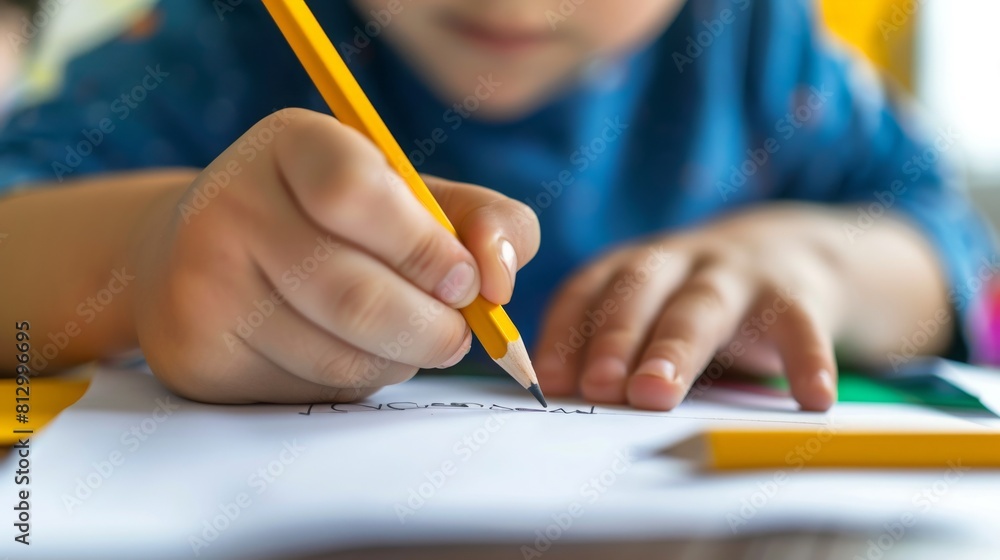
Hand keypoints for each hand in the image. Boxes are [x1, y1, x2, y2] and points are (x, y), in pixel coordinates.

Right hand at [130, 109, 539, 402]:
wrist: (206, 256)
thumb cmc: (335, 224)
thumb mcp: (409, 197)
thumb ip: (479, 219)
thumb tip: (499, 277)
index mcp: (294, 143)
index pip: (357, 192)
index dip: (427, 250)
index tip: (466, 282)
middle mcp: (232, 201)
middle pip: (356, 294)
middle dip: (433, 330)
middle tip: (455, 334)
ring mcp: (203, 280)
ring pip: (340, 355)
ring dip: (398, 360)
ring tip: (400, 337)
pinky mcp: (196, 352)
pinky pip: (309, 390)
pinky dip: (353, 382)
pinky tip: (343, 351)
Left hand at [534, 205, 843, 410]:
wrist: (790, 250)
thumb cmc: (694, 300)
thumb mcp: (651, 310)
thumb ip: (610, 345)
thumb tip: (560, 398)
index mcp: (631, 268)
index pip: (587, 292)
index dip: (566, 334)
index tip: (548, 382)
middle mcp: (677, 262)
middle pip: (638, 292)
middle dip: (614, 338)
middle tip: (597, 387)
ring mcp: (736, 274)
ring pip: (701, 306)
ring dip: (676, 348)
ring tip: (656, 394)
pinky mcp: (794, 294)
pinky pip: (799, 325)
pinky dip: (807, 358)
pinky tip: (811, 397)